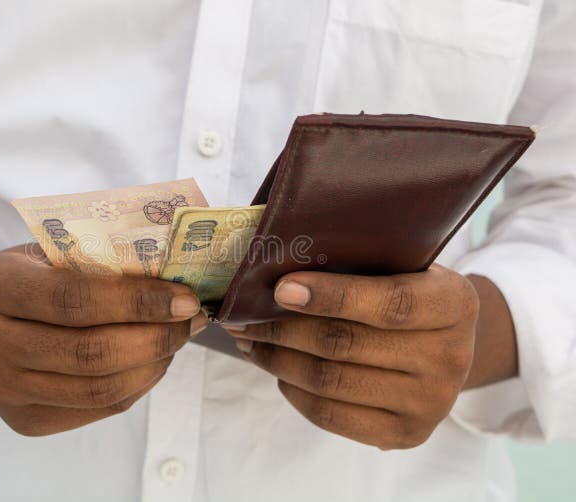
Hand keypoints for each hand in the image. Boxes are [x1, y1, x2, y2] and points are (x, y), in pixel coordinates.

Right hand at [0, 246, 206, 436]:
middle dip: (156, 336)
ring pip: (100, 388)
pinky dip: (138, 384)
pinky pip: (99, 409)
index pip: (74, 300)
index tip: (185, 297)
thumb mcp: (47, 252)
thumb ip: (97, 261)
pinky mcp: (24, 421)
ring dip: (154, 364)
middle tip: (191, 319)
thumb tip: (175, 280)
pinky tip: (153, 360)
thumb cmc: (26, 276)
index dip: (137, 301)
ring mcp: (3, 390)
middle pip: (91, 352)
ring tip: (179, 338)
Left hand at [223, 264, 478, 449]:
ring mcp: (431, 402)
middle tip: (241, 314)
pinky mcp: (406, 434)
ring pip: (329, 380)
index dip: (331, 296)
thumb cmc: (407, 292)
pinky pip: (331, 415)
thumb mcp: (402, 267)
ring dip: (277, 358)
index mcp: (454, 303)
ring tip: (249, 340)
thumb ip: (356, 262)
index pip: (389, 303)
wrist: (446, 346)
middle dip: (281, 328)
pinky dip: (293, 390)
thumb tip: (276, 262)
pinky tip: (278, 370)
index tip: (280, 289)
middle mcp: (450, 357)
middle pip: (345, 344)